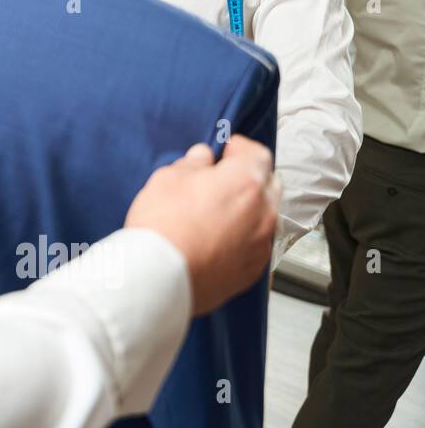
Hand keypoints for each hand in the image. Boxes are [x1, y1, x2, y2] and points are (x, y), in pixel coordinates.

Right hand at [124, 137, 278, 315]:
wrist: (160, 278)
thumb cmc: (163, 227)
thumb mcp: (167, 179)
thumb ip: (191, 165)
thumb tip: (201, 159)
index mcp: (245, 181)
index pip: (257, 153)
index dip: (238, 149)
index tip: (224, 152)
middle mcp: (262, 212)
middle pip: (267, 184)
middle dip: (248, 179)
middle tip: (219, 181)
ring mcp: (260, 244)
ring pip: (263, 217)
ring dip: (247, 211)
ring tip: (215, 214)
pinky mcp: (252, 270)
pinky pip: (255, 246)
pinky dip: (241, 239)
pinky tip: (215, 241)